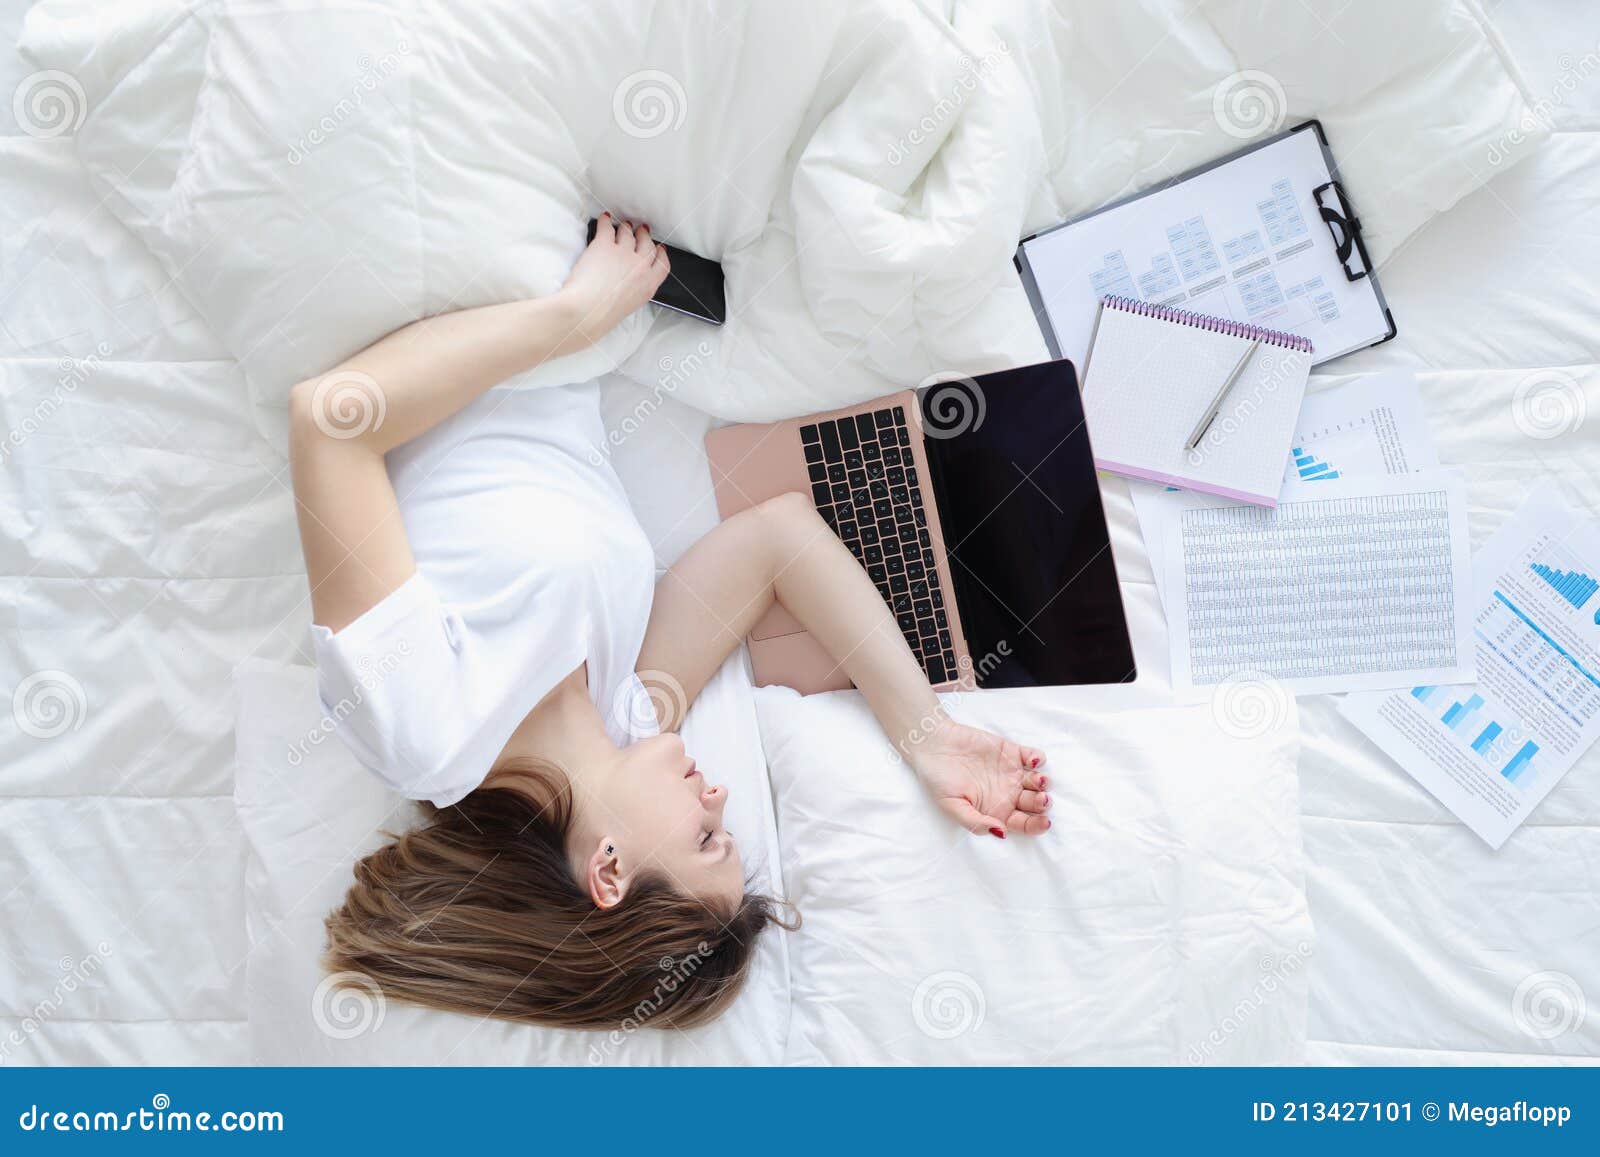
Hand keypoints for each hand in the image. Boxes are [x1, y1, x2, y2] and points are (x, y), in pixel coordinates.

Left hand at [558, 213, 670, 349]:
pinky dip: (605, 221)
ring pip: (628, 233)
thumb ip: (635, 291)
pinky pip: (607, 227)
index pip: (662, 265)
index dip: (660, 254)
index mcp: (648, 286)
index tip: (659, 249)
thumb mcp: (630, 307)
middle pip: (647, 245)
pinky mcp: (604, 245)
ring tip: (623, 225)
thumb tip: (629, 283)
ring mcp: (623, 254)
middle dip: (644, 236)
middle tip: (641, 231)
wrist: (586, 311)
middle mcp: (639, 267)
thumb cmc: (602, 316)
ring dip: (626, 227)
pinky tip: (604, 218)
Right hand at [907, 719, 1050, 838]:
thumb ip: (975, 821)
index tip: (1044, 822)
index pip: (1023, 823)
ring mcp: (1011, 773)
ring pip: (1038, 781)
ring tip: (1039, 780)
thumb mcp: (951, 805)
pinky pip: (1033, 757)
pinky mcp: (1011, 752)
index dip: (1036, 825)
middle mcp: (1008, 794)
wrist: (933, 745)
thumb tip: (1001, 832)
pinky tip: (1032, 762)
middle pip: (1035, 803)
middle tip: (1043, 799)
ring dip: (1043, 782)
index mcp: (996, 811)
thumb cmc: (939, 779)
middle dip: (1043, 803)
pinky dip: (1038, 759)